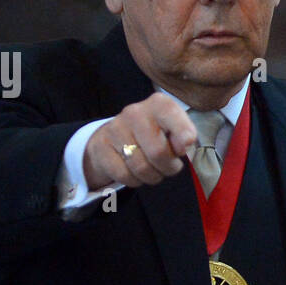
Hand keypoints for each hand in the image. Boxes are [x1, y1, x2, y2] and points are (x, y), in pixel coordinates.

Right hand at [83, 92, 198, 189]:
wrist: (114, 139)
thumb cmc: (153, 137)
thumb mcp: (173, 132)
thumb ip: (185, 136)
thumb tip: (184, 145)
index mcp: (158, 104)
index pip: (170, 113)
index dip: (183, 133)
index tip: (184, 148)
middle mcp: (135, 112)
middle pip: (158, 151)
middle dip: (169, 167)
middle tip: (170, 167)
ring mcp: (115, 128)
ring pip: (141, 167)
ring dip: (152, 176)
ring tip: (153, 169)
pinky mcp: (101, 146)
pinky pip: (124, 175)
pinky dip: (135, 180)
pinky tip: (135, 171)